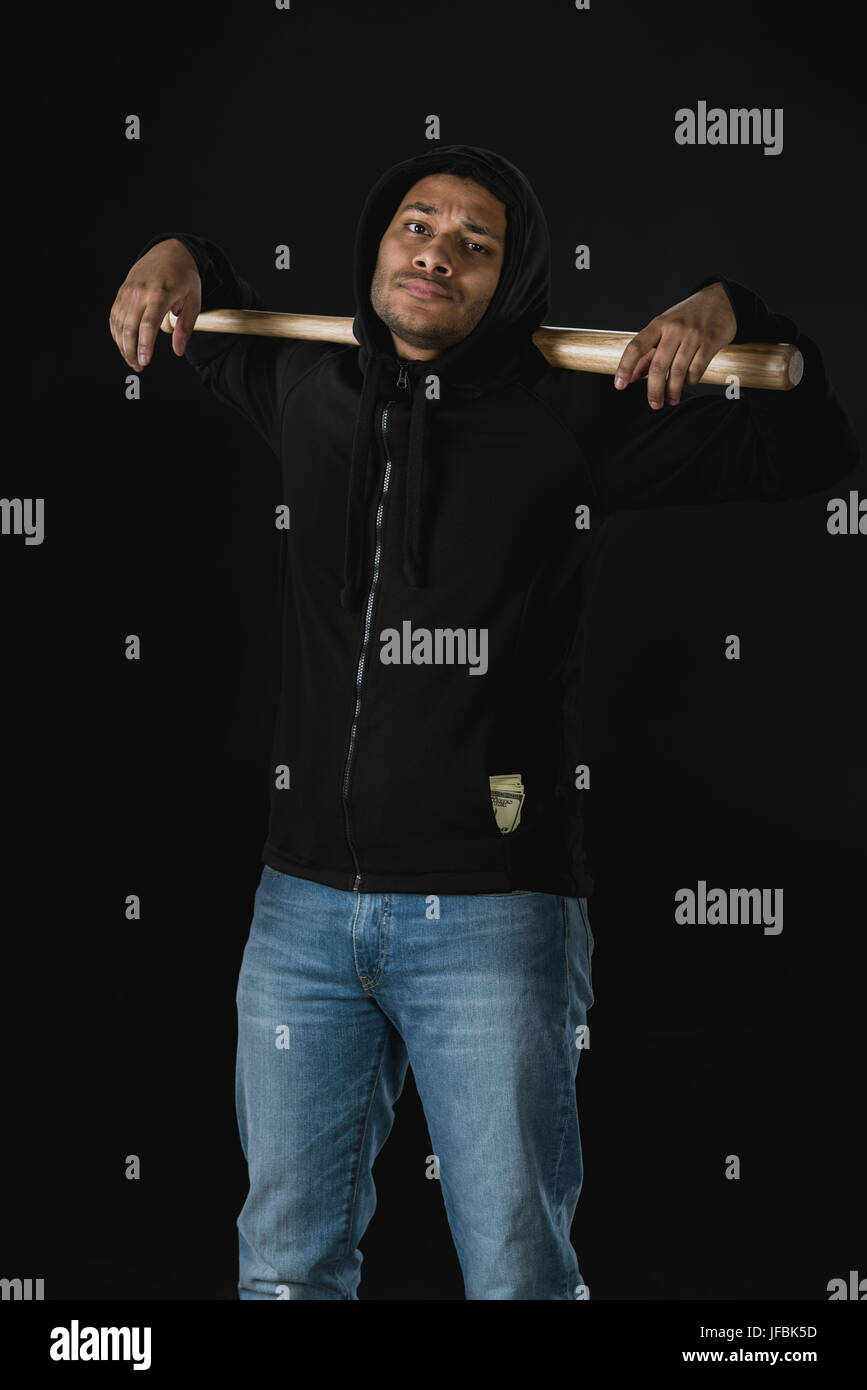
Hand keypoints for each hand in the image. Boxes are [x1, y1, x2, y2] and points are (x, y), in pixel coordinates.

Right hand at [109, 238, 201, 370]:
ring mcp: (128, 292)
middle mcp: (140, 292)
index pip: (148, 324)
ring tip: (132, 361)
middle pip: (129, 327)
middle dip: (131, 351)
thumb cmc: (183, 279)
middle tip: (138, 367)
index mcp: (160, 293)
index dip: (145, 345)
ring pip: (118, 324)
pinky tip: (123, 346)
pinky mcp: (121, 293)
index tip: (146, 362)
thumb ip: (186, 326)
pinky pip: (114, 316)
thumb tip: (178, 351)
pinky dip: (116, 333)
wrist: (168, 253)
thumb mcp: (194, 300)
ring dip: (122, 345)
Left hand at [613, 281, 736, 407]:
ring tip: (670, 400)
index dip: (625, 367)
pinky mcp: (710, 342)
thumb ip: (648, 352)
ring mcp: (693, 335)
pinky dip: (690, 380)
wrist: (720, 299)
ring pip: (678, 371)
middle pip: (658, 366)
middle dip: (654, 390)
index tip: (620, 385)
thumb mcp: (665, 328)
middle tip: (654, 404)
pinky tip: (687, 382)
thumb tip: (632, 377)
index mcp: (659, 324)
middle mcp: (674, 329)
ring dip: (672, 390)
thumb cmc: (687, 316)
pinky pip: (696, 369)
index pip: (636, 347)